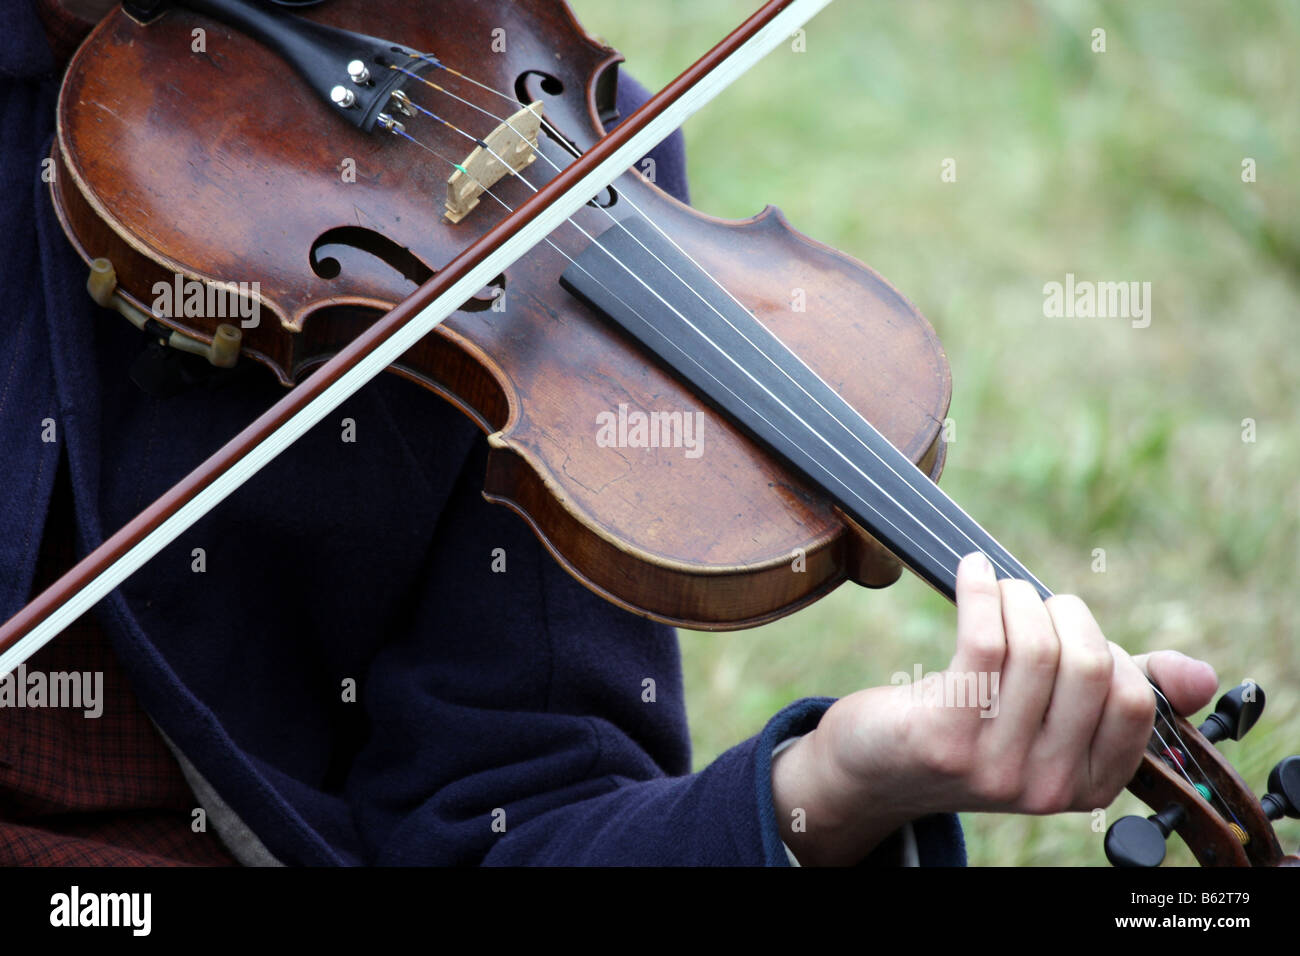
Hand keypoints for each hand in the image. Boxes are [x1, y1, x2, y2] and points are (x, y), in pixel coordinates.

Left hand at [771, 551, 1218, 864]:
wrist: (877, 766)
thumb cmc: (971, 724)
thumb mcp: (1049, 717)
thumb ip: (1119, 693)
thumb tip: (1202, 676)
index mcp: (1088, 785)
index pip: (1134, 699)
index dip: (1104, 647)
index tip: (1067, 631)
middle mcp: (1048, 787)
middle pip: (1087, 664)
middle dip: (1061, 612)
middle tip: (1029, 602)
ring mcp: (996, 768)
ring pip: (1037, 648)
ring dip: (1018, 597)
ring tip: (998, 590)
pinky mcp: (945, 737)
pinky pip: (984, 640)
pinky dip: (983, 590)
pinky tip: (972, 571)